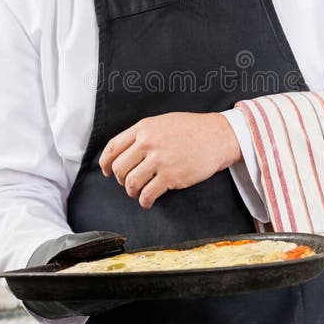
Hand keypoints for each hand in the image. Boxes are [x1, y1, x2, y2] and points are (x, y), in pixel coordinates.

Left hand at [98, 112, 241, 208]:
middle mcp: (148, 143)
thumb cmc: (193, 129)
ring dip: (132, 192)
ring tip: (140, 192)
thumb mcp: (163, 122)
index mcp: (144, 128)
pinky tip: (148, 201)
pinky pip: (147, 194)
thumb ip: (144, 134)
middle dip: (121, 179)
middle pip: (119, 168)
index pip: (113, 147)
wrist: (218, 137)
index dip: (105, 162)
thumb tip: (125, 151)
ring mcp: (159, 160)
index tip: (106, 171)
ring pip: (131, 183)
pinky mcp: (170, 176)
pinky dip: (144, 201)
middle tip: (129, 182)